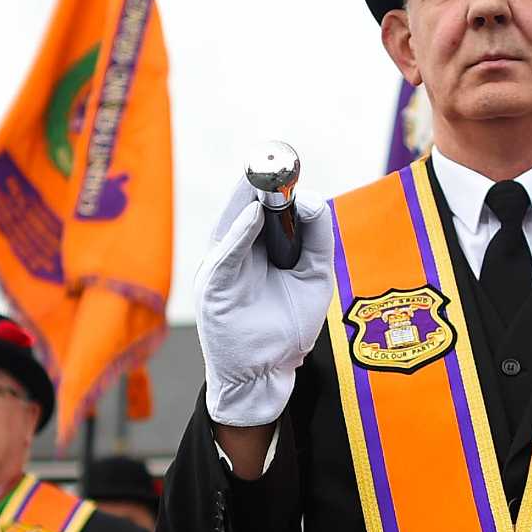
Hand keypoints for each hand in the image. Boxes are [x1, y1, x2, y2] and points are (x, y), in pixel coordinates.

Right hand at [196, 174, 332, 427]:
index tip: (289, 163)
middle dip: (256, 184)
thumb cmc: (287, 328)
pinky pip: (226, 256)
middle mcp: (234, 255)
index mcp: (255, 250)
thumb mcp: (314, 277)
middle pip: (241, 210)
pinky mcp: (213, 289)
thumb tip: (311, 199)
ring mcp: (220, 271)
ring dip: (245, 200)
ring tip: (263, 177)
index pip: (260, 207)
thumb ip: (317, 238)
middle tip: (274, 157)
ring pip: (229, 227)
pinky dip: (239, 234)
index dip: (273, 185)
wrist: (266, 375)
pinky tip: (253, 215)